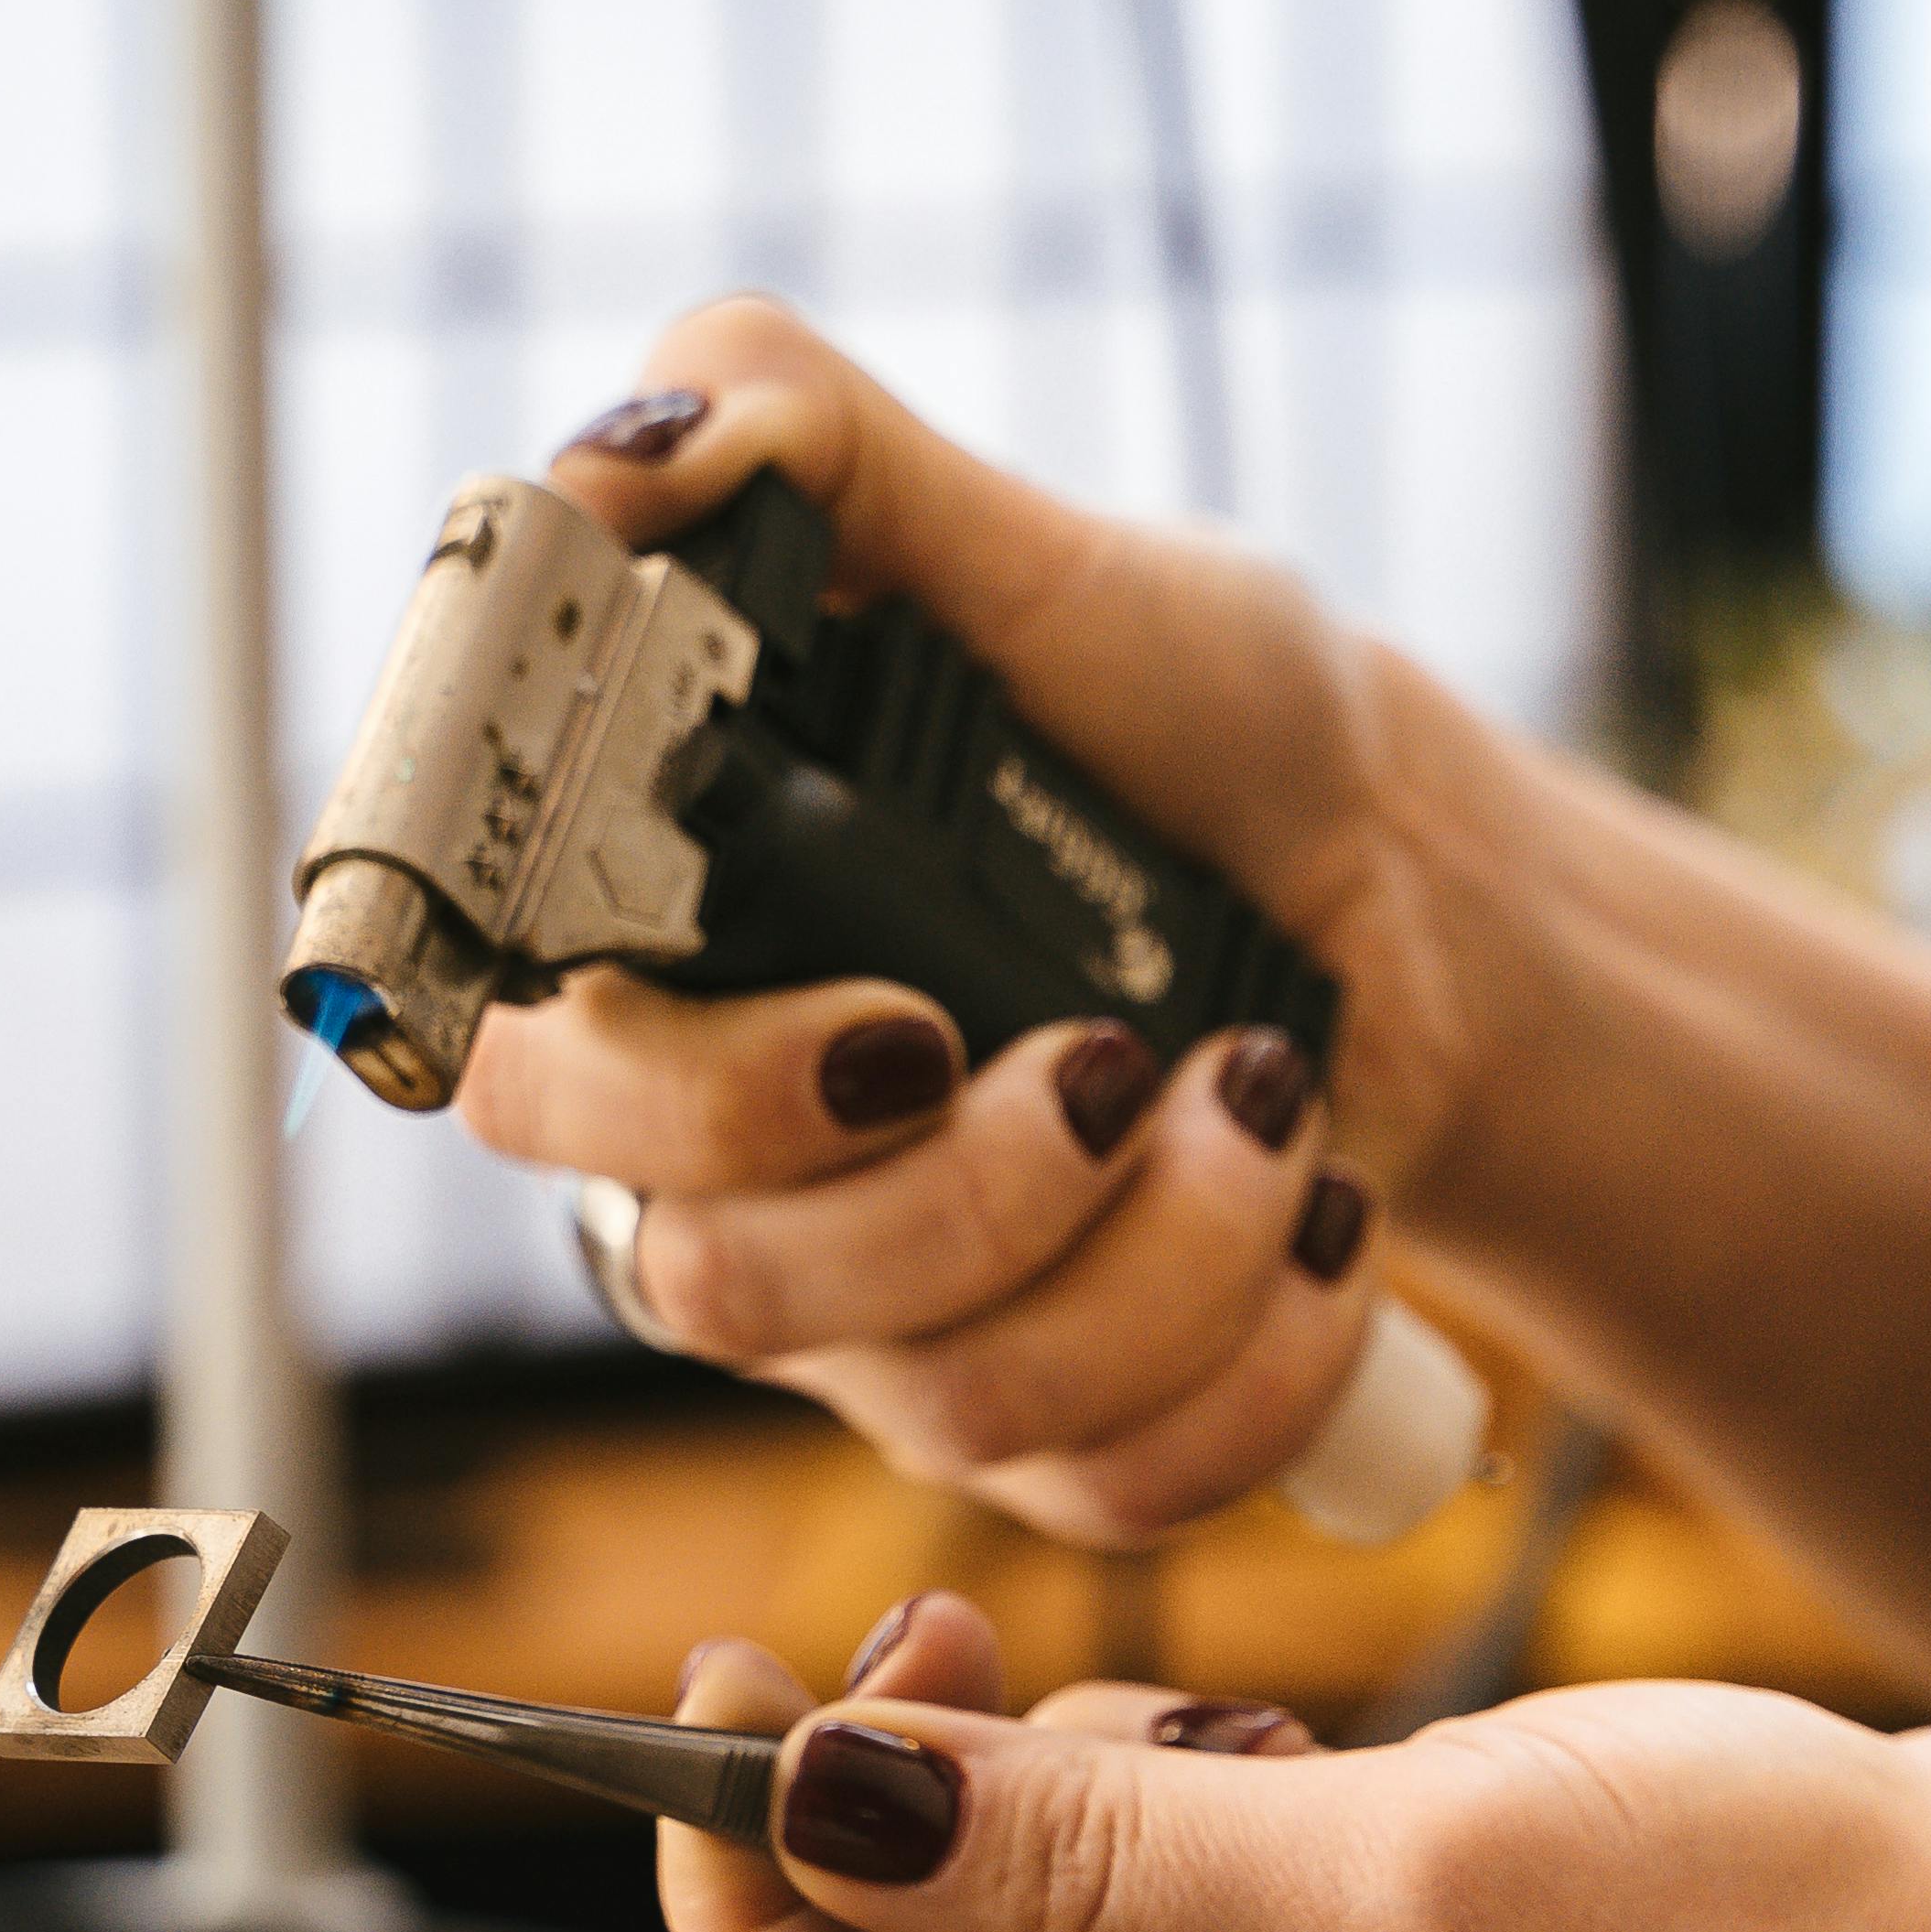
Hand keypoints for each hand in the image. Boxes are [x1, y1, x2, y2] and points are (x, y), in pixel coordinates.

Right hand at [462, 303, 1512, 1544]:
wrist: (1412, 886)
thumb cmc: (1198, 714)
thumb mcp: (1035, 546)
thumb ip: (811, 442)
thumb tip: (634, 441)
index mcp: (663, 963)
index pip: (519, 1089)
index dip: (673, 1098)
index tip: (885, 1031)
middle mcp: (727, 1166)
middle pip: (713, 1291)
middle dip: (957, 1197)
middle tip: (1110, 1059)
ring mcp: (878, 1326)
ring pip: (930, 1402)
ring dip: (1153, 1258)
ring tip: (1267, 1093)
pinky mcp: (1036, 1430)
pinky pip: (1100, 1490)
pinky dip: (1255, 1364)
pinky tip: (1318, 1220)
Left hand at [656, 1594, 1930, 1931]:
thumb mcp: (1396, 1877)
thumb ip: (1081, 1849)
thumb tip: (812, 1795)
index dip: (763, 1897)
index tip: (691, 1697)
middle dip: (938, 1824)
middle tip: (934, 1617)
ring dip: (1095, 1806)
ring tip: (1264, 1735)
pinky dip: (1200, 1821)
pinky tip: (1317, 1763)